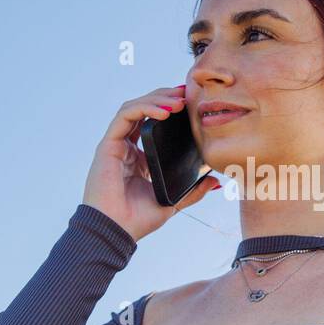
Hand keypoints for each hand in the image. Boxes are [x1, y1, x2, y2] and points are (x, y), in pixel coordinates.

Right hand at [81, 84, 219, 241]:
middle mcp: (127, 147)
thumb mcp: (173, 203)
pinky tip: (164, 112)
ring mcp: (116, 145)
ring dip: (156, 100)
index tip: (190, 103)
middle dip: (165, 97)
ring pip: (133, 108)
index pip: (153, 123)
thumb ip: (192, 192)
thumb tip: (215, 181)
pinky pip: (125, 116)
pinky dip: (144, 108)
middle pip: (143, 110)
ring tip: (178, 102)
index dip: (169, 109)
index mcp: (140, 158)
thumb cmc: (138, 220)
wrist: (116, 231)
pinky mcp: (108, 145)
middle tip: (185, 93)